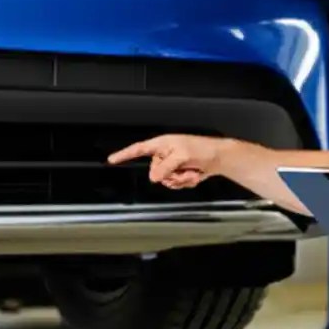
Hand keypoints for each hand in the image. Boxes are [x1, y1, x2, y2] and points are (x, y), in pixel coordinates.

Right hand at [107, 134, 227, 188]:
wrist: (217, 157)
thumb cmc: (202, 149)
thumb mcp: (181, 156)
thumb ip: (165, 167)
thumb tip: (153, 178)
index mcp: (161, 145)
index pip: (138, 149)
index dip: (124, 154)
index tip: (111, 159)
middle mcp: (164, 155)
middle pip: (155, 172)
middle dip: (170, 175)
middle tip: (184, 169)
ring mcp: (172, 165)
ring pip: (166, 181)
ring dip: (180, 179)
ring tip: (191, 171)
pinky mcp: (179, 173)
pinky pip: (175, 184)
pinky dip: (185, 182)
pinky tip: (193, 175)